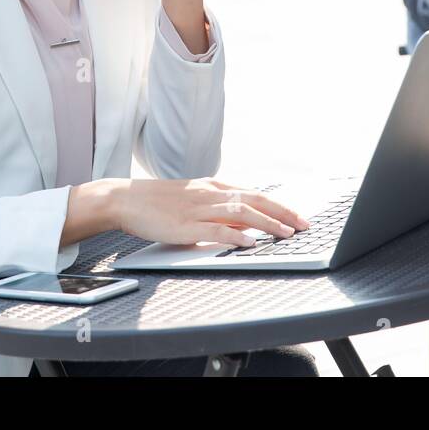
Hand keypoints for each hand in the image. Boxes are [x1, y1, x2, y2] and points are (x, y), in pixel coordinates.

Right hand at [111, 177, 311, 247]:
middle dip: (282, 213)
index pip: (255, 193)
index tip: (298, 216)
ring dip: (266, 223)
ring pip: (240, 213)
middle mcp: (210, 194)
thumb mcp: (193, 198)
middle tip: (303, 225)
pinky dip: (235, 236)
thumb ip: (218, 207)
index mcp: (213, 187)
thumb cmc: (158, 201)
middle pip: (254, 200)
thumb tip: (245, 221)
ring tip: (285, 234)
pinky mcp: (184, 226)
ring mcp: (198, 209)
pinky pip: (215, 230)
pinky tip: (249, 242)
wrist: (125, 198)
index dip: (279, 205)